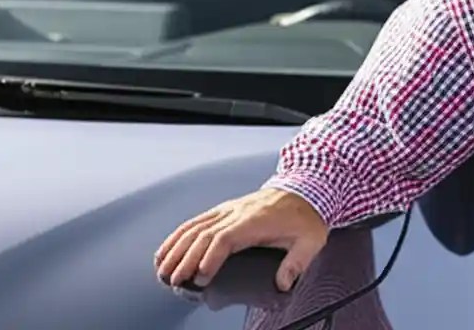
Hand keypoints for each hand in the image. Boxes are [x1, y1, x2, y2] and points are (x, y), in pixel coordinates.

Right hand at [155, 187, 328, 291]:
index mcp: (255, 220)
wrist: (306, 190)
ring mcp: (228, 209)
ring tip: (163, 268)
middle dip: (186, 258)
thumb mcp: (310, 241)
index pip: (225, 238)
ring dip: (176, 247)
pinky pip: (196, 221)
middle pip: (204, 234)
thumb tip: (282, 283)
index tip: (201, 276)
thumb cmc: (306, 217)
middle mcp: (237, 212)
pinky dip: (178, 235)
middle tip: (175, 280)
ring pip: (195, 226)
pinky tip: (167, 249)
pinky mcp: (224, 209)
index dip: (210, 257)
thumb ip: (296, 263)